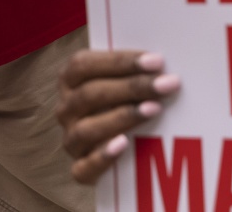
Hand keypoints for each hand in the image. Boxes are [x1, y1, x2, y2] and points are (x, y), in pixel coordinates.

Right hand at [55, 50, 180, 184]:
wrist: (117, 149)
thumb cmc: (123, 104)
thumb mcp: (122, 83)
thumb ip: (132, 71)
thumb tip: (161, 62)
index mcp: (69, 81)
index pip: (84, 64)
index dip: (118, 61)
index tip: (156, 61)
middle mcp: (65, 109)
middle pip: (90, 94)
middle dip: (131, 87)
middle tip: (165, 85)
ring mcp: (71, 140)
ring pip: (87, 129)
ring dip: (122, 117)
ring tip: (154, 109)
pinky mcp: (80, 170)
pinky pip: (85, 168)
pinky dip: (103, 156)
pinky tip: (124, 144)